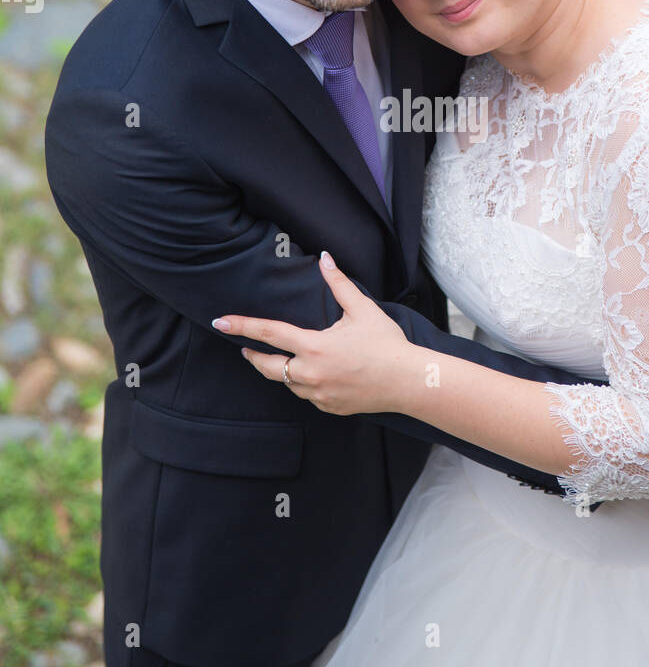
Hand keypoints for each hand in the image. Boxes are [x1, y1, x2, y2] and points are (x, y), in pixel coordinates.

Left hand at [211, 252, 410, 414]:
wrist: (408, 382)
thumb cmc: (387, 344)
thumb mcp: (362, 310)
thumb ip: (339, 283)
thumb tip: (324, 258)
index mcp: (314, 347)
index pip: (269, 333)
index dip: (242, 326)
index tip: (221, 322)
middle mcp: (310, 373)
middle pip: (267, 366)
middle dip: (253, 356)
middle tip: (245, 349)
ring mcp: (318, 394)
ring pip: (288, 382)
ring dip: (284, 370)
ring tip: (288, 359)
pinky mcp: (328, 407)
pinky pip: (308, 395)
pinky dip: (306, 384)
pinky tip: (318, 375)